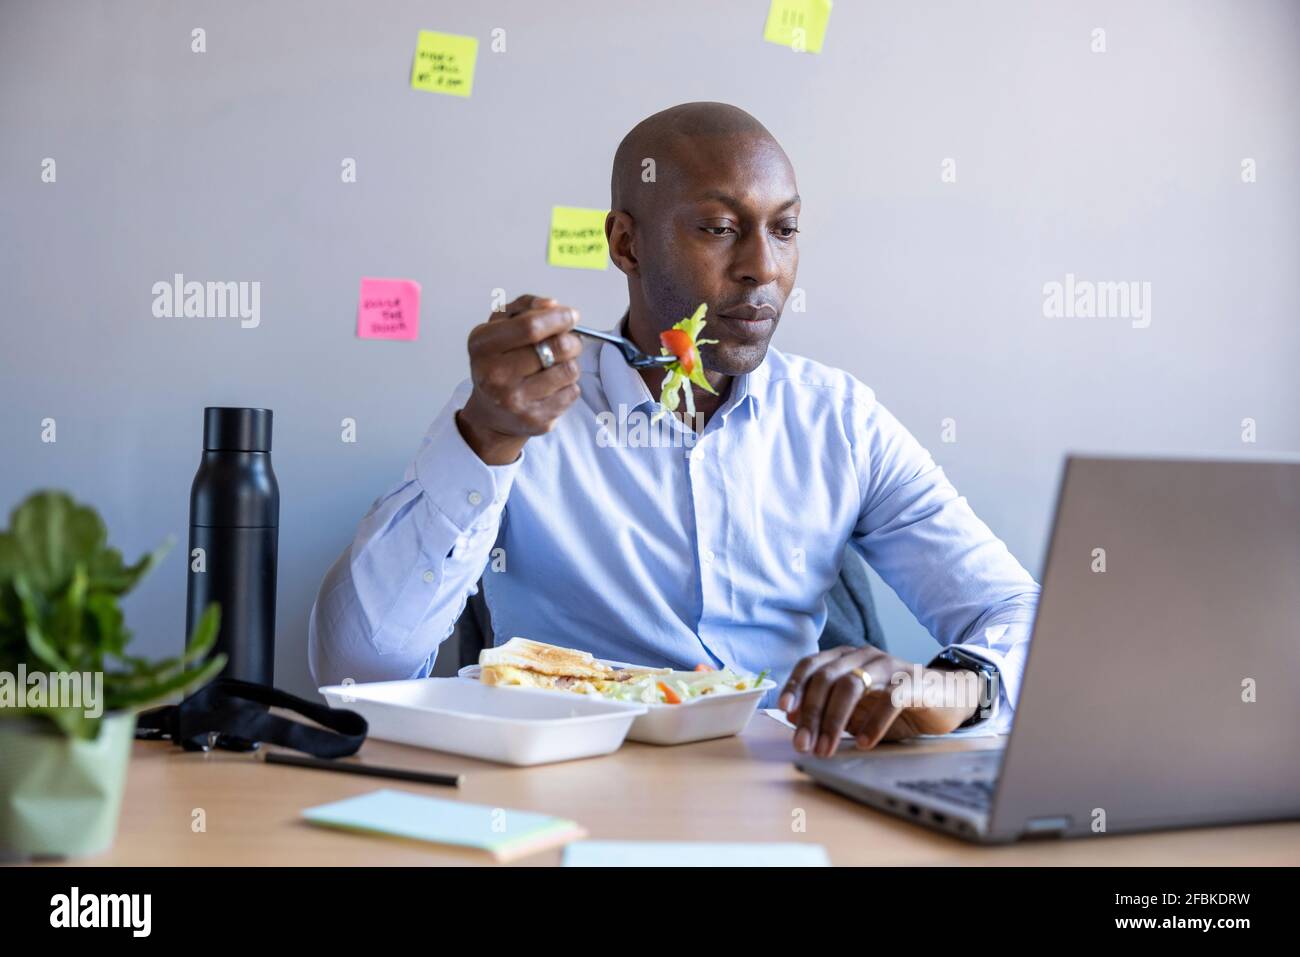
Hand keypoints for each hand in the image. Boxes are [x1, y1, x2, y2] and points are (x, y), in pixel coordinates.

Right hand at [457, 295, 582, 464]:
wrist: (491, 414)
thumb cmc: (498, 362)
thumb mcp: (499, 327)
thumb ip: (524, 307)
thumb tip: (552, 305)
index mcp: (483, 346)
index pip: (531, 326)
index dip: (559, 317)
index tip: (571, 315)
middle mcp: (495, 375)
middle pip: (557, 347)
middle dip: (572, 340)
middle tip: (570, 342)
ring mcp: (515, 401)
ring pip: (569, 370)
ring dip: (570, 363)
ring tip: (557, 365)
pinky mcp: (535, 420)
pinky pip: (572, 393)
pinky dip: (569, 385)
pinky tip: (553, 386)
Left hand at [778, 646, 979, 755]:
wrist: (946, 696)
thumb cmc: (895, 703)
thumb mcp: (858, 708)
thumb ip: (829, 709)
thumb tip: (795, 719)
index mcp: (846, 657)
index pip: (811, 664)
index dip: (795, 685)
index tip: (783, 710)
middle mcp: (864, 656)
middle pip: (827, 677)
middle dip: (811, 713)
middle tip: (803, 745)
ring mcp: (889, 666)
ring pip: (852, 686)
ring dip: (834, 720)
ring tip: (826, 749)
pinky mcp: (913, 682)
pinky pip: (889, 700)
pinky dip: (873, 723)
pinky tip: (863, 743)